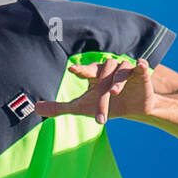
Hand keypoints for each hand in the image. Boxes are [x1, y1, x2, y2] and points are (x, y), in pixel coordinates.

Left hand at [33, 57, 157, 124]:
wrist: (132, 108)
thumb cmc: (103, 103)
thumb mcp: (81, 107)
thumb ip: (60, 107)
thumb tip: (35, 108)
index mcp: (95, 74)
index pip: (86, 70)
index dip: (80, 69)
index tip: (71, 69)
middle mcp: (109, 69)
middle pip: (103, 77)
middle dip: (101, 95)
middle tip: (98, 112)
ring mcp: (126, 71)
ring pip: (121, 72)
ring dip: (118, 81)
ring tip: (114, 93)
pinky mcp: (141, 75)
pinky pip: (141, 68)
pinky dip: (142, 66)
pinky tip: (141, 66)